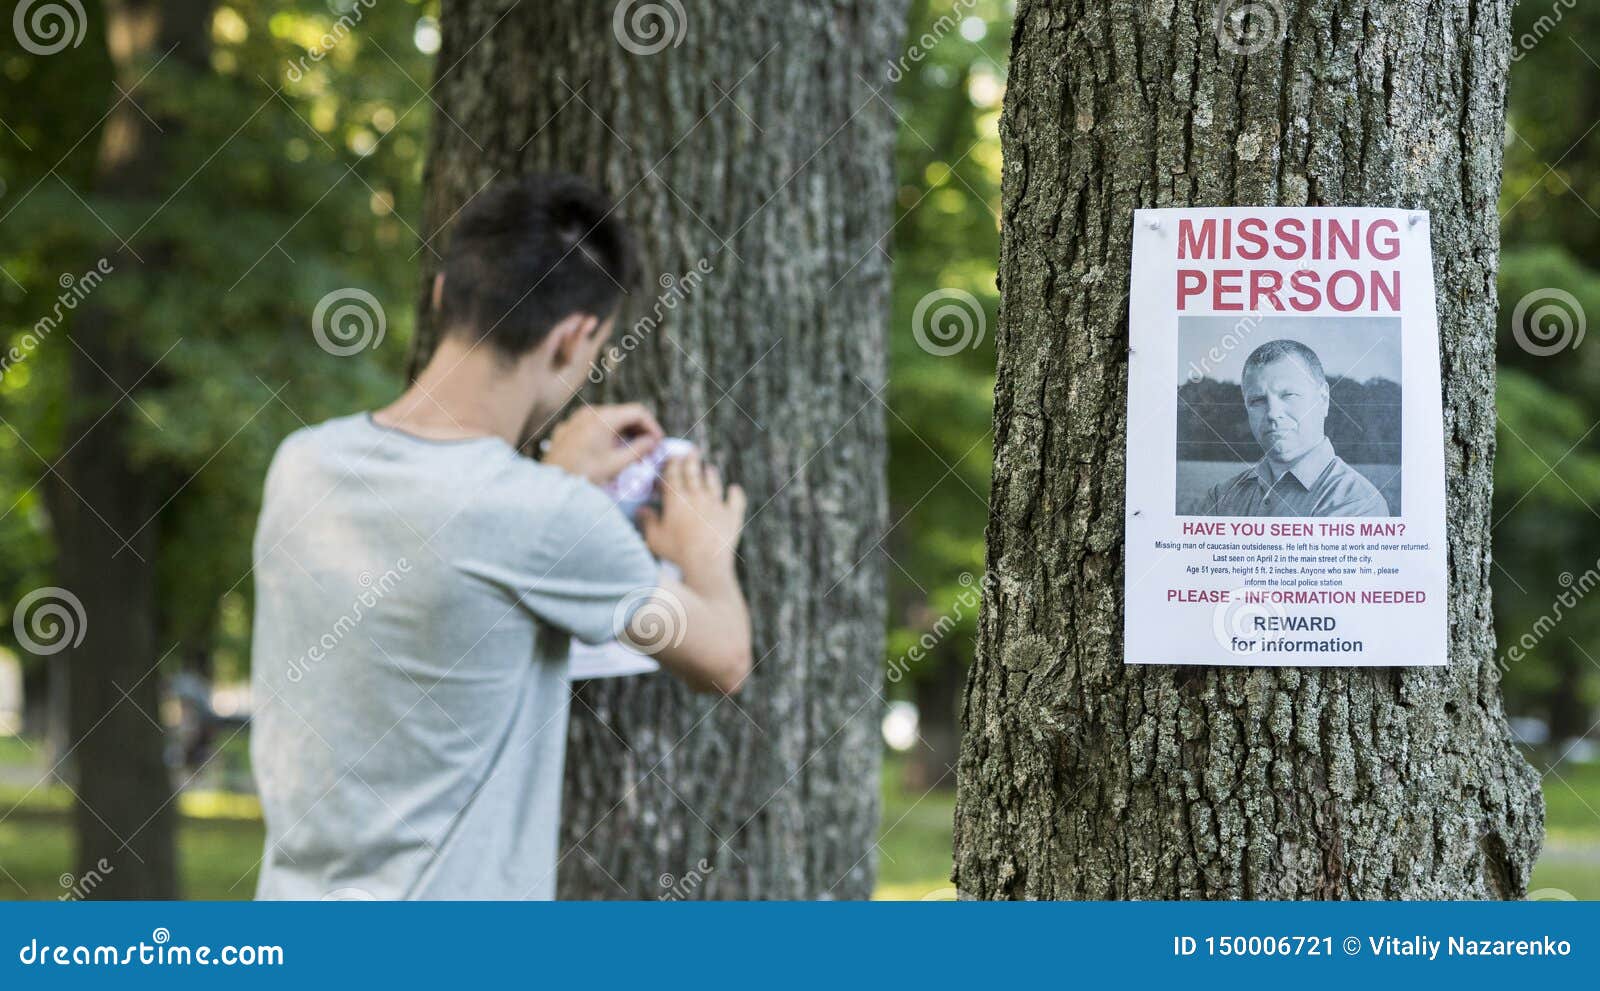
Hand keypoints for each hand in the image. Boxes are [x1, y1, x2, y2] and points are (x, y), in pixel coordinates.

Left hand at [542, 403, 662, 484]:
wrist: (550, 484)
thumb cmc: (582, 474)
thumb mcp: (616, 464)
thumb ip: (638, 449)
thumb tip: (652, 442)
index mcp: (604, 417)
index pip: (638, 411)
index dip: (652, 425)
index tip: (658, 441)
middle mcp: (590, 412)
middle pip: (623, 414)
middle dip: (638, 430)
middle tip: (648, 450)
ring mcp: (577, 419)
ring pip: (608, 420)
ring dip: (623, 433)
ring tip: (631, 453)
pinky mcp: (568, 429)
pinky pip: (593, 426)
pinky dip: (606, 435)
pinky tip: (609, 452)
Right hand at [638, 450, 746, 584]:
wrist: (706, 562)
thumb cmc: (677, 551)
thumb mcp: (655, 538)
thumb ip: (648, 521)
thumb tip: (642, 510)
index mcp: (677, 499)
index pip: (673, 475)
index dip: (672, 464)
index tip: (672, 456)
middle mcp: (697, 496)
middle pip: (694, 473)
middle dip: (691, 461)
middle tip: (691, 451)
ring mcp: (716, 504)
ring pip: (713, 483)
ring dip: (711, 474)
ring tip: (709, 468)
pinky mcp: (732, 515)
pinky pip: (736, 500)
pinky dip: (735, 493)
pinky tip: (734, 489)